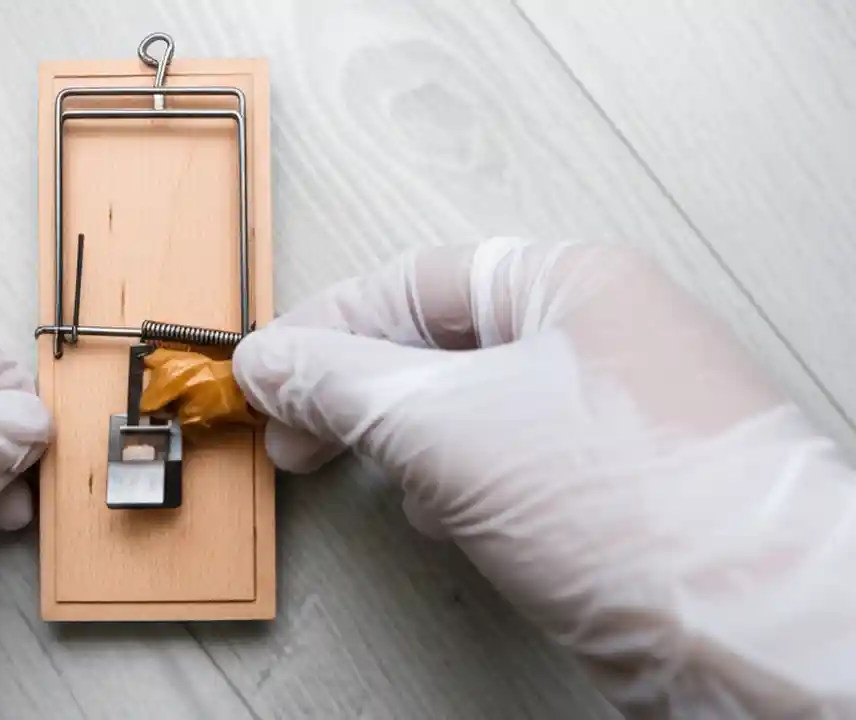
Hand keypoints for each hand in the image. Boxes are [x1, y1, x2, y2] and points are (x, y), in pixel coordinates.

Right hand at [233, 239, 855, 716]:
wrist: (750, 632)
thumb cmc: (630, 505)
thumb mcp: (446, 423)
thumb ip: (342, 382)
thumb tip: (269, 359)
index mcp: (570, 282)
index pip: (416, 281)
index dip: (328, 325)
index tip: (269, 375)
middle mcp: (599, 335)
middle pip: (439, 343)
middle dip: (358, 392)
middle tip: (299, 435)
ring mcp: (611, 413)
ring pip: (470, 407)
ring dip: (404, 440)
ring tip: (364, 474)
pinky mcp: (614, 487)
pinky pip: (508, 461)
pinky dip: (456, 483)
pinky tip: (439, 514)